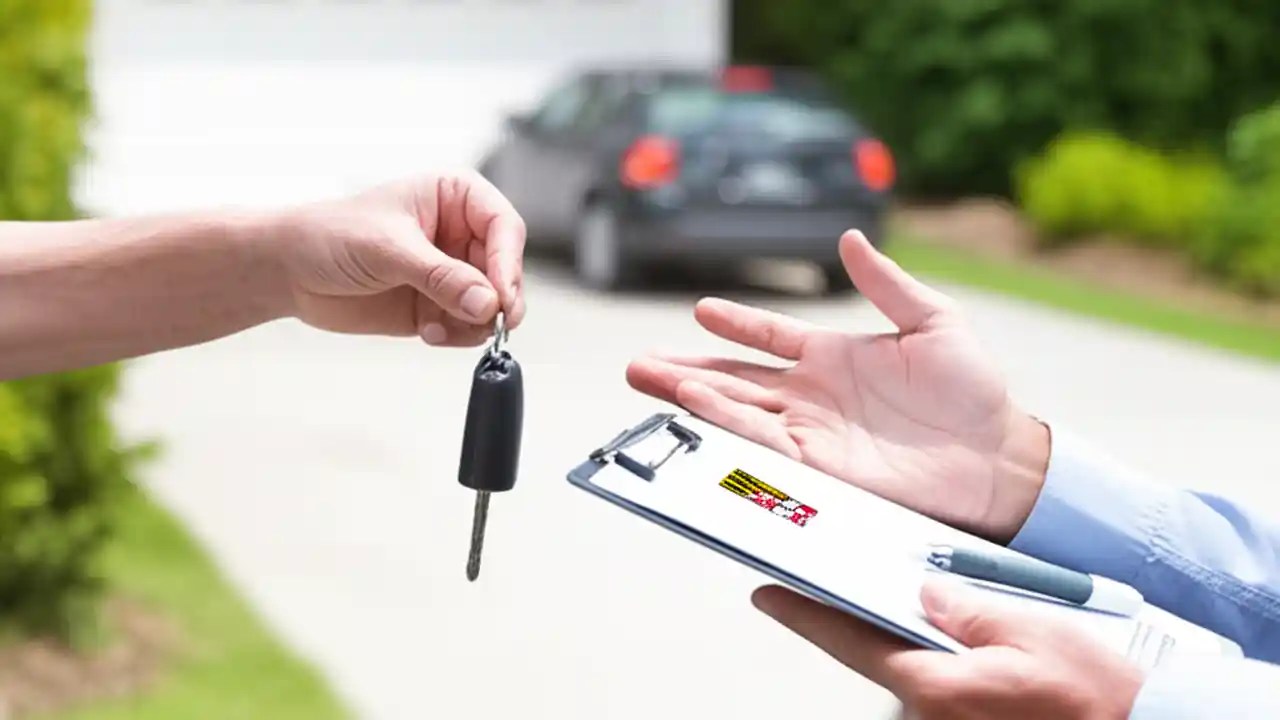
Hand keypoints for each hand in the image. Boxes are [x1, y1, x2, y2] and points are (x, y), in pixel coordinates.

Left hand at [270, 170, 525, 345]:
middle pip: (505, 270)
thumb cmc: (330, 235)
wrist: (289, 270)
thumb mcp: (388, 249)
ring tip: (442, 327)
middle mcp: (460, 234)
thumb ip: (440, 276)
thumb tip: (485, 301)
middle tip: (490, 322)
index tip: (501, 295)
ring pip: (492, 303)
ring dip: (476, 322)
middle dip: (498, 300)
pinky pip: (469, 327)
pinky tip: (429, 332)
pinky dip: (458, 335)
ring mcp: (451, 272)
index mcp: (455, 197)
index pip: (503, 227)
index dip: (508, 262)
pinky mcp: (438, 306)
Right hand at [626, 230, 1048, 541]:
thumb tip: (850, 239)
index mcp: (834, 358)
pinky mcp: (818, 469)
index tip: (701, 309)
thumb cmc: (975, 392)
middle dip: (686, 369)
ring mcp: (810, 434)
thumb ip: (887, 285)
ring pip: (736, 411)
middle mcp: (812, 397)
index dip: (737, 324)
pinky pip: (761, 443)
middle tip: (639, 362)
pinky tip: (695, 407)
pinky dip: (725, 425)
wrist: (999, 457)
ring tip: (647, 379)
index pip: (770, 339)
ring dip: (690, 396)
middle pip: (735, 381)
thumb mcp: (934, 322)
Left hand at [752, 580, 1143, 719]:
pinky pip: (942, 696)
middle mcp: (927, 714)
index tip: (768, 595)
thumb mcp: (1029, 629)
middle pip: (886, 657)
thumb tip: (925, 592)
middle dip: (909, 633)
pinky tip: (1002, 676)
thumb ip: (964, 607)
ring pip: (919, 678)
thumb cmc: (1093, 697)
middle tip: (959, 620)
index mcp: (933, 683)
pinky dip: (958, 679)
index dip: (804, 613)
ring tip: (1003, 657)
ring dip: (942, 660)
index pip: (848, 639)